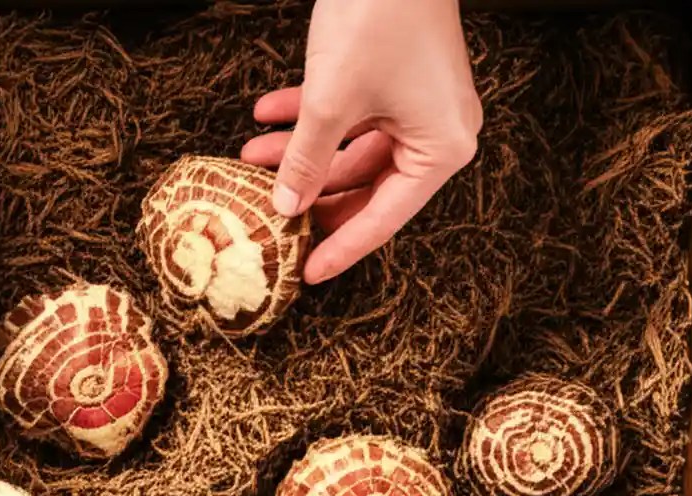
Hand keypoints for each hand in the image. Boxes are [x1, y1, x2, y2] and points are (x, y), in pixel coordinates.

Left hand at [241, 0, 482, 283]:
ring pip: (353, 147)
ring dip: (302, 151)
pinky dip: (312, 115)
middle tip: (271, 214)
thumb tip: (286, 207)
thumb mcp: (330, 102)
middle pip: (369, 185)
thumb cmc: (378, 17)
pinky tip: (266, 113)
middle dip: (311, 193)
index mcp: (441, 149)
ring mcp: (420, 104)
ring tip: (250, 155)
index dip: (341, 247)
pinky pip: (354, 113)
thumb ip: (306, 161)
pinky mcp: (401, 78)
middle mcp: (439, 131)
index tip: (307, 273)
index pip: (384, 217)